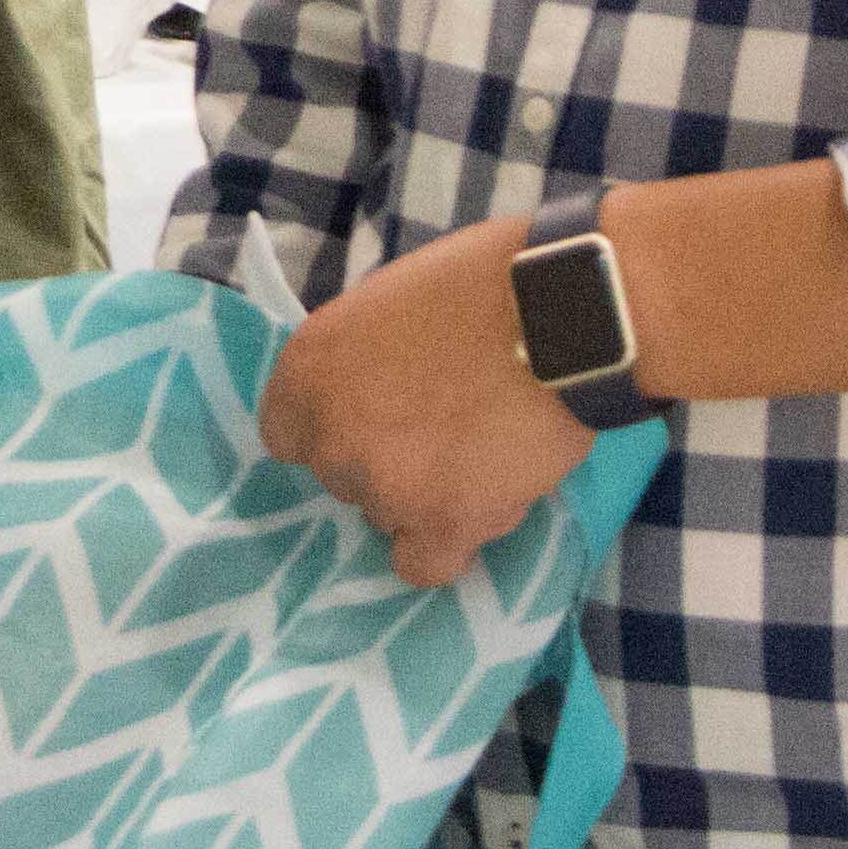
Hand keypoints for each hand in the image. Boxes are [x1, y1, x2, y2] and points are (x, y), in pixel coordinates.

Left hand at [257, 217, 588, 589]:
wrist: (561, 312)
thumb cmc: (482, 283)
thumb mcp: (386, 301)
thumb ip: (360, 358)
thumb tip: (366, 387)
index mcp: (309, 368)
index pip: (287, 432)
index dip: (331, 427)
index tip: (370, 419)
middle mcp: (331, 433)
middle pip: (341, 474)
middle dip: (383, 458)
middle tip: (441, 427)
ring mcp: (383, 484)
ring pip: (385, 514)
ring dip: (423, 495)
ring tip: (482, 452)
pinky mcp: (441, 521)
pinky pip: (423, 565)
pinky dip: (446, 547)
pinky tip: (477, 511)